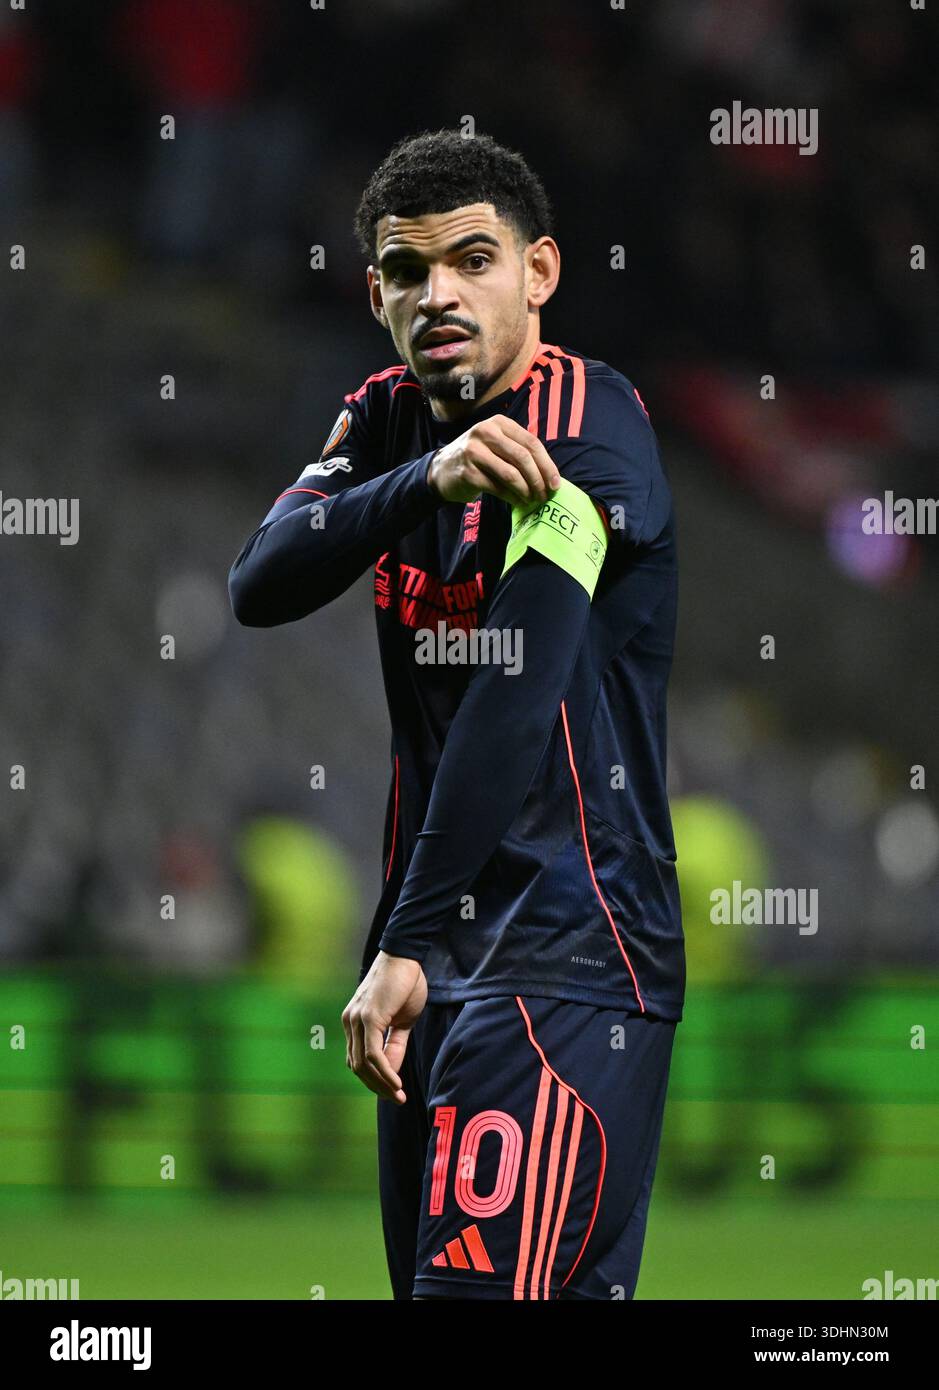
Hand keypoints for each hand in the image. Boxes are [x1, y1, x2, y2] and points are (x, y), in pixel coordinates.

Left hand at [342, 951, 427, 1103]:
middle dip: (376, 1087)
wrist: (406, 956)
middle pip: (357, 1066)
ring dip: (381, 1084)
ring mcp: (356, 1020)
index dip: (373, 1080)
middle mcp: (350, 1022)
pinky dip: (384, 1072)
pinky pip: (373, 1054)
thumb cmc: (405, 984)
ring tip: (398, 1095)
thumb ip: (395, 1044)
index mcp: (354, 1022)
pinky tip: (396, 1082)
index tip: (392, 1093)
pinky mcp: (368, 1017)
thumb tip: (393, 1072)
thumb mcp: (402, 1020)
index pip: (358, 1060)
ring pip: (363, 1064)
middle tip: (396, 1099)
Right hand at [427, 415, 561, 506]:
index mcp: (499, 423)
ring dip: (526, 491)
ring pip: (511, 474)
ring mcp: (474, 452)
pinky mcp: (467, 472)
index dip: (547, 464)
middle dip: (538, 480)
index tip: (556, 483)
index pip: (530, 442)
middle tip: (545, 495)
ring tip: (533, 500)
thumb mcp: (497, 444)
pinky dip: (512, 498)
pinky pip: (497, 488)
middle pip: (523, 457)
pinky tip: (518, 503)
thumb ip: (519, 451)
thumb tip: (550, 476)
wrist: (442, 469)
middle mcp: (485, 432)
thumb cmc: (478, 458)